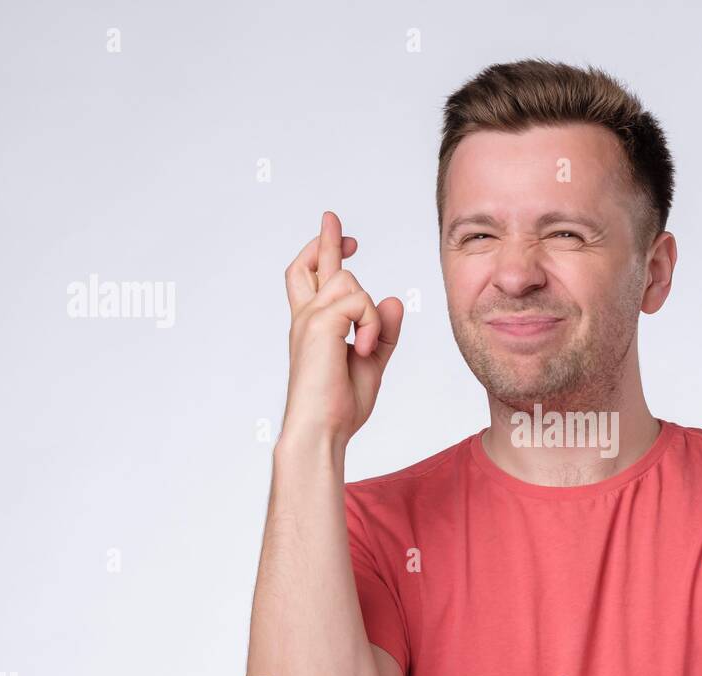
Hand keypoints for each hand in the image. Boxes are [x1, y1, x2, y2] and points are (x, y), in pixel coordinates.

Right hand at [280, 211, 404, 449]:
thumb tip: (394, 299)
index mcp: (314, 327)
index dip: (322, 253)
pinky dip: (371, 325)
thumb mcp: (371, 363)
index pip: (312, 280)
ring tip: (365, 349)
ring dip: (370, 314)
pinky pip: (361, 302)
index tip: (341, 237)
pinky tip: (363, 350)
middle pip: (314, 266)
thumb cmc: (339, 405)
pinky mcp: (319, 323)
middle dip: (326, 240)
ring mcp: (310, 317)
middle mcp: (306, 318)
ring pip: (351, 282)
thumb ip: (384, 331)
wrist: (322, 428)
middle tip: (333, 220)